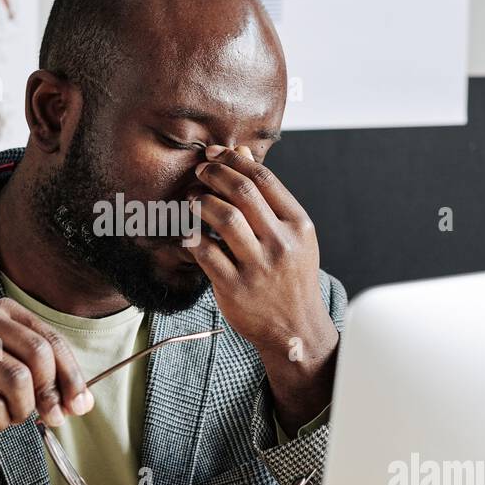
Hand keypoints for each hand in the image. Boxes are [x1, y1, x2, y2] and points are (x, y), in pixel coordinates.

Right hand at [0, 299, 93, 484]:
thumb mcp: (3, 361)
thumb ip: (40, 374)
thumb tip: (79, 402)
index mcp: (3, 310)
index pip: (51, 341)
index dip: (72, 377)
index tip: (80, 406)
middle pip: (39, 357)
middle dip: (51, 395)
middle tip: (51, 419)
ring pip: (17, 381)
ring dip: (22, 410)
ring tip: (10, 416)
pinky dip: (0, 421)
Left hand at [186, 145, 338, 427]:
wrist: (296, 329)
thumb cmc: (291, 277)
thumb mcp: (293, 237)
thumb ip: (268, 198)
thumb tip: (241, 154)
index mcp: (298, 226)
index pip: (264, 179)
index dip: (234, 161)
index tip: (216, 156)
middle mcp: (281, 244)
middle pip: (243, 192)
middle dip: (214, 175)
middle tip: (199, 172)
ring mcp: (258, 267)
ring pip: (223, 217)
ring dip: (201, 202)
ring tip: (192, 200)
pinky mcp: (234, 288)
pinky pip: (204, 252)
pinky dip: (191, 236)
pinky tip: (187, 231)